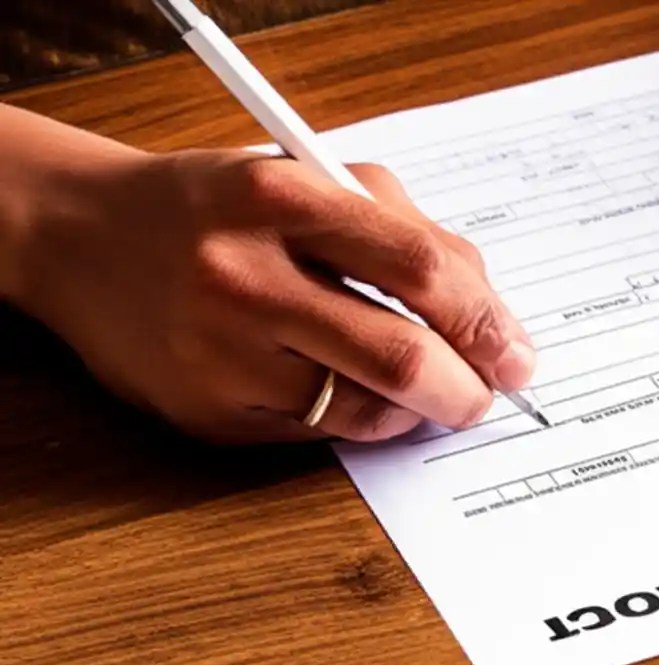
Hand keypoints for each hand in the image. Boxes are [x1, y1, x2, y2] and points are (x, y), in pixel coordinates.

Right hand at [15, 150, 533, 443]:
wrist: (86, 238)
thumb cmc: (221, 207)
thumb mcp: (309, 181)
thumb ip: (406, 233)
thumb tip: (493, 319)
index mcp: (279, 195)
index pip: (418, 266)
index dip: (485, 318)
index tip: (516, 351)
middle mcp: (243, 275)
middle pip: (399, 356)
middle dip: (467, 388)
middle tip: (488, 394)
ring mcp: (218, 351)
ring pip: (365, 408)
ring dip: (418, 410)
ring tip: (427, 390)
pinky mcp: (206, 411)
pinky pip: (318, 433)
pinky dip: (362, 421)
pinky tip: (360, 394)